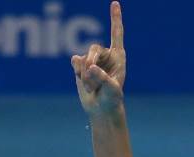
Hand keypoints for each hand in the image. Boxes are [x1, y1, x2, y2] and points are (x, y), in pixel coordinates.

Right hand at [71, 1, 125, 117]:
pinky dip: (77, 72)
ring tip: (92, 87)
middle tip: (93, 80)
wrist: (101, 108)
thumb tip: (91, 66)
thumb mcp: (112, 90)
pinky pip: (75, 61)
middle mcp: (106, 55)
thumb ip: (102, 78)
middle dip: (91, 64)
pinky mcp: (81, 65)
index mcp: (118, 56)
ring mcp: (92, 59)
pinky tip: (83, 80)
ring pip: (83, 57)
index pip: (117, 33)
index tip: (115, 3)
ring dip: (85, 74)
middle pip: (93, 48)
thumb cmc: (112, 98)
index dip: (115, 18)